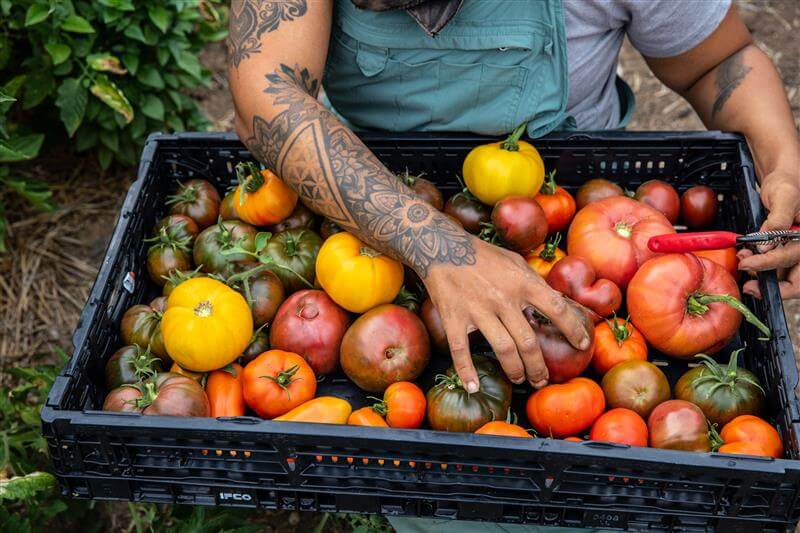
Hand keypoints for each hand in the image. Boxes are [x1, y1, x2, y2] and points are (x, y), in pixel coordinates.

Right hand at [423, 237, 591, 390]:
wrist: (441, 248)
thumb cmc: (482, 255)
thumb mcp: (514, 261)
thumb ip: (533, 281)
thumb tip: (554, 301)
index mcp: (522, 282)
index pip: (556, 310)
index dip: (573, 330)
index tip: (582, 345)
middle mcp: (503, 298)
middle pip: (529, 341)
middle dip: (538, 366)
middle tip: (541, 379)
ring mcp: (477, 310)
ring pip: (503, 349)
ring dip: (515, 370)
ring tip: (519, 379)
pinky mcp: (453, 318)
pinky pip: (461, 351)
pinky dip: (467, 371)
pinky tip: (473, 387)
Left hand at [738, 168, 799, 298]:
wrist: (782, 182)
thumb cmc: (787, 185)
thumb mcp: (784, 196)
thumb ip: (777, 220)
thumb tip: (765, 245)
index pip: (794, 258)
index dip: (770, 264)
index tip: (748, 263)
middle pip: (797, 281)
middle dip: (772, 285)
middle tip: (750, 286)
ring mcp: (797, 251)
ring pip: (785, 277)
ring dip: (764, 276)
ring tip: (744, 262)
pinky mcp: (787, 252)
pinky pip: (777, 268)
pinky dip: (761, 267)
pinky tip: (748, 258)